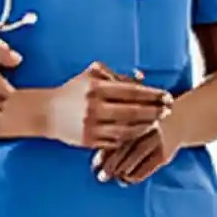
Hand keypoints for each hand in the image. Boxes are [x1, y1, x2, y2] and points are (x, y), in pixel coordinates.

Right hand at [46, 62, 172, 148]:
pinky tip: (141, 131)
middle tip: (168, 110)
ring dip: (146, 125)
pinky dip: (132, 136)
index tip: (167, 96)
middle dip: (154, 111)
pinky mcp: (89, 141)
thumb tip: (142, 77)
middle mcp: (94, 107)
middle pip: (133, 111)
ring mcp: (91, 126)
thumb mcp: (92, 75)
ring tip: (157, 120)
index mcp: (96, 88)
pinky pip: (117, 140)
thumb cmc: (74, 90)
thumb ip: (117, 75)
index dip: (153, 95)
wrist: (47, 112)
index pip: (132, 91)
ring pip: (127, 128)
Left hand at [94, 118, 182, 184]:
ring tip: (116, 176)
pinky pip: (143, 171)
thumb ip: (113, 141)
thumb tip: (96, 166)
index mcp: (134, 119)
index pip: (115, 140)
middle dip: (111, 167)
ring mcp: (156, 142)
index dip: (103, 155)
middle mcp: (145, 129)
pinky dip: (132, 177)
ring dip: (121, 173)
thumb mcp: (131, 129)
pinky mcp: (164, 155)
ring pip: (133, 163)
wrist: (177, 121)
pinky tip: (128, 178)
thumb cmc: (145, 126)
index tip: (95, 167)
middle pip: (123, 152)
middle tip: (102, 177)